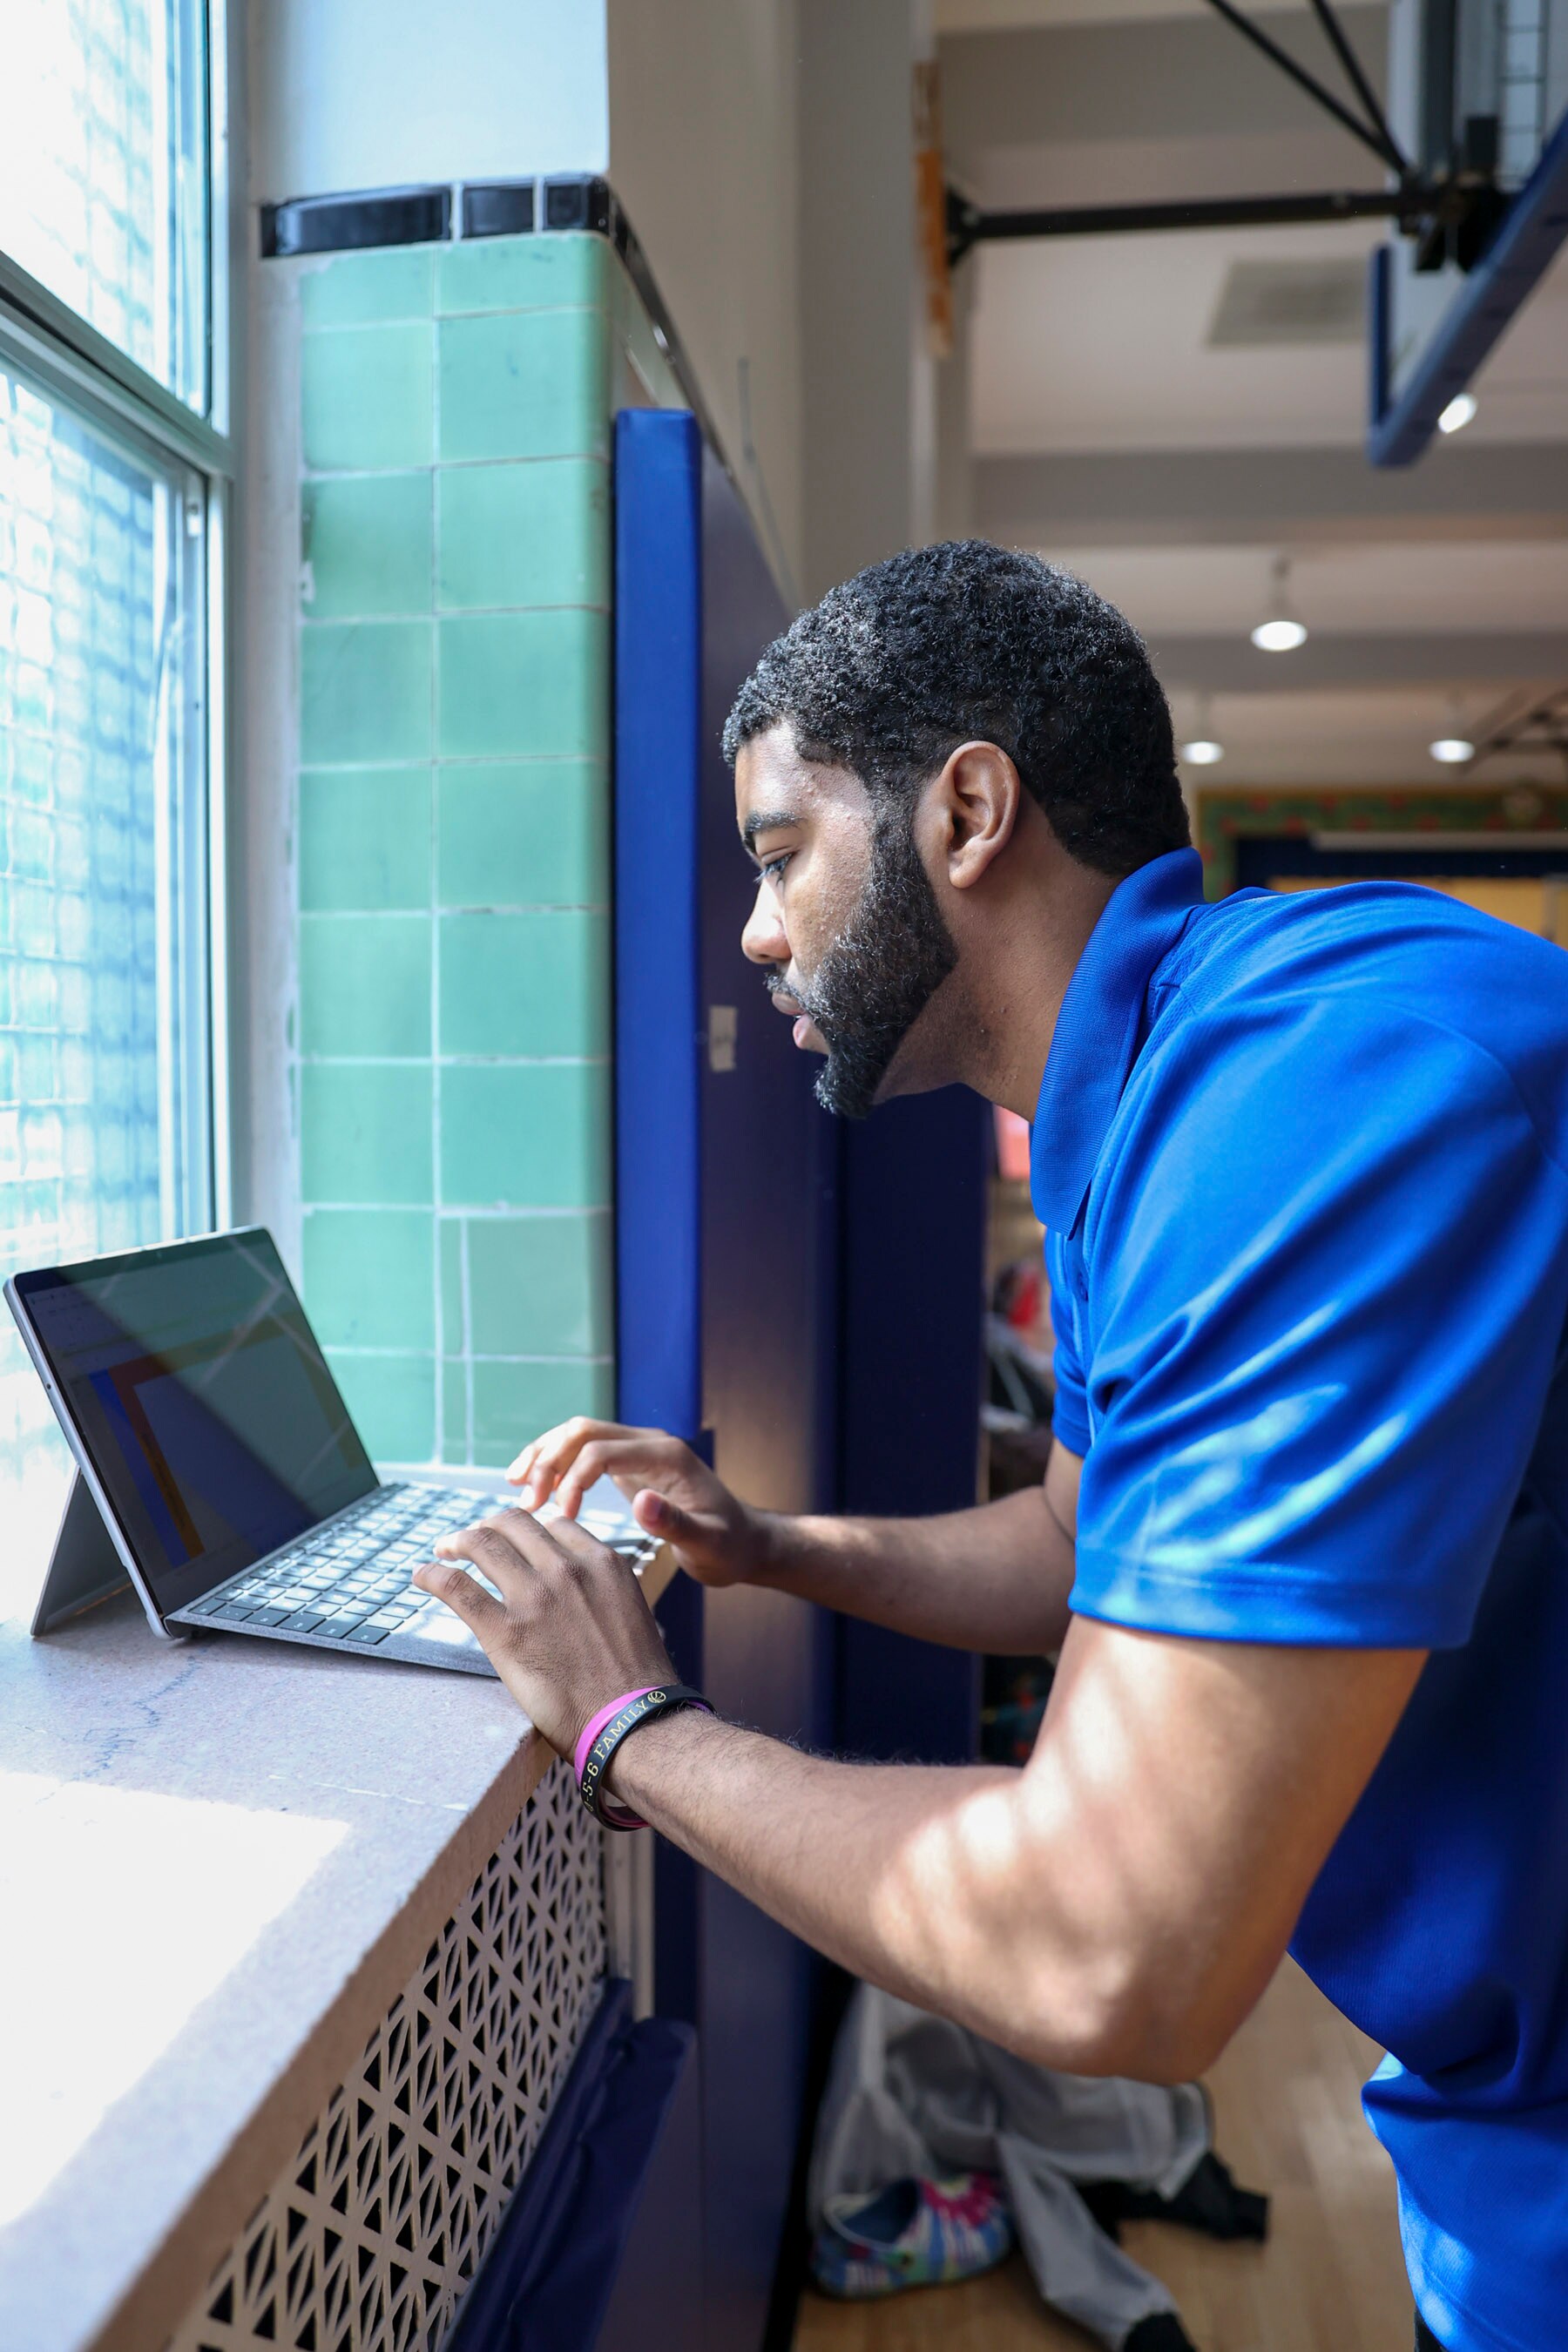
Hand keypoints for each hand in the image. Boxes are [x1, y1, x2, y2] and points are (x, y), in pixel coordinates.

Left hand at [411, 1508, 674, 1760]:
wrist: (633, 1719)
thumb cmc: (635, 1679)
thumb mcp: (629, 1611)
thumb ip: (600, 1589)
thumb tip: (575, 1590)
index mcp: (602, 1562)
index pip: (556, 1525)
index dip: (531, 1531)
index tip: (517, 1542)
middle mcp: (567, 1569)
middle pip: (516, 1523)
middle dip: (491, 1525)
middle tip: (474, 1537)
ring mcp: (534, 1597)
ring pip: (483, 1544)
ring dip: (459, 1540)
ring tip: (447, 1548)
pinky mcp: (505, 1632)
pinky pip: (456, 1587)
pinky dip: (433, 1575)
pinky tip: (421, 1574)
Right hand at [508, 1418, 768, 1591]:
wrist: (745, 1542)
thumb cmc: (729, 1548)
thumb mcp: (709, 1544)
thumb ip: (676, 1525)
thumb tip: (641, 1501)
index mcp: (667, 1456)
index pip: (601, 1450)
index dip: (572, 1479)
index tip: (559, 1518)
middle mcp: (651, 1443)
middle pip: (582, 1432)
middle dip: (547, 1461)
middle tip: (523, 1503)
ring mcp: (639, 1450)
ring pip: (578, 1436)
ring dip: (544, 1457)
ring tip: (515, 1487)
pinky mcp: (630, 1463)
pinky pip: (584, 1452)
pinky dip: (556, 1464)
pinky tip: (536, 1487)